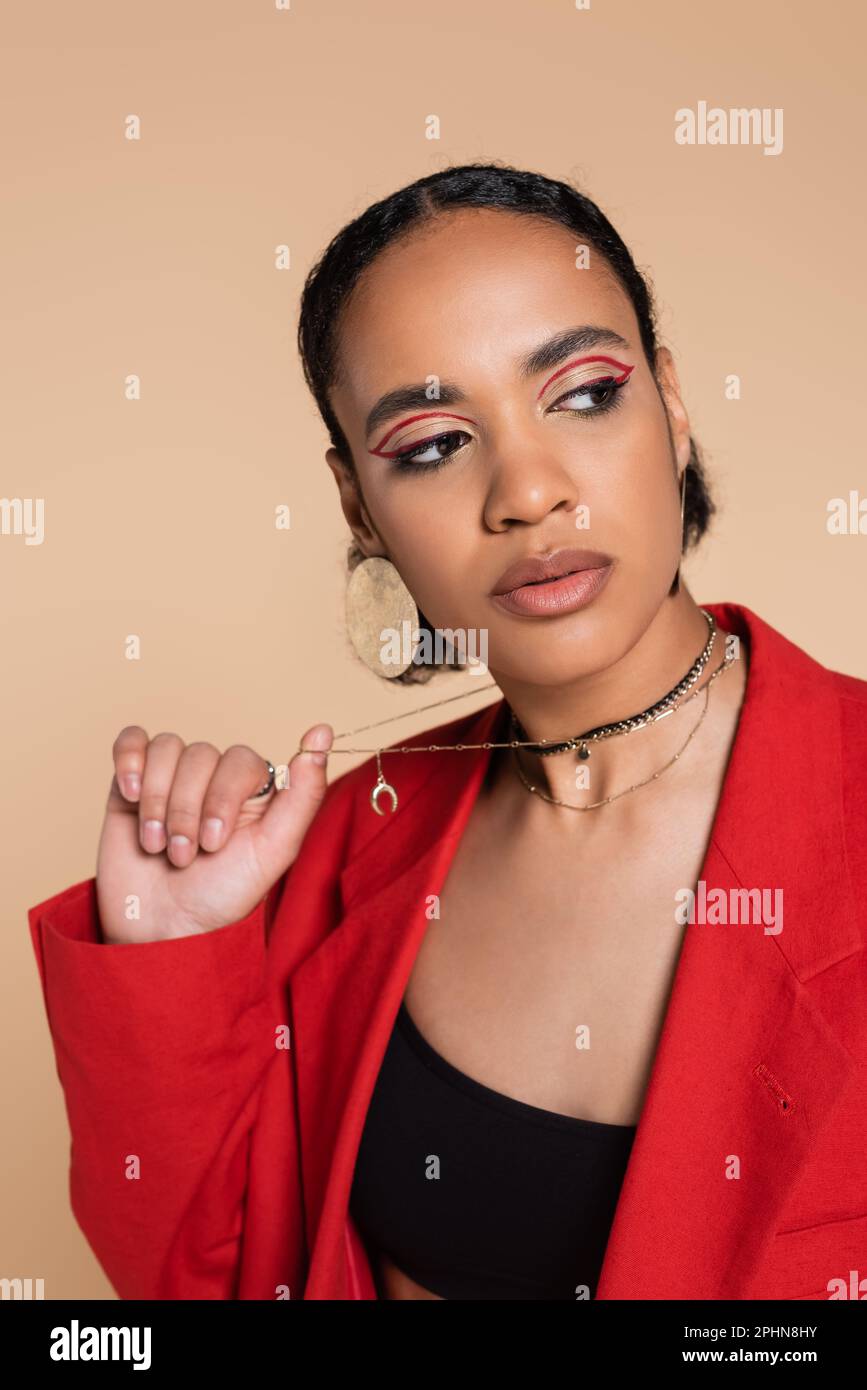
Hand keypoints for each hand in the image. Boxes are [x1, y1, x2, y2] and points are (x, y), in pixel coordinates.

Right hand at [96, 725, 332, 942]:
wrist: (160, 928)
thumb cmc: (221, 896)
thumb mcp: (272, 852)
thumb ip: (303, 795)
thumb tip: (322, 732)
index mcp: (254, 789)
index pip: (240, 759)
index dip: (222, 798)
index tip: (214, 844)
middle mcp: (215, 777)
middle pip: (200, 754)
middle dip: (187, 811)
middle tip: (184, 856)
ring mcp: (172, 778)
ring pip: (167, 749)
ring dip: (157, 802)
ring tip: (156, 845)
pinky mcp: (131, 784)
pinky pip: (131, 741)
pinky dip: (129, 761)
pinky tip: (131, 796)